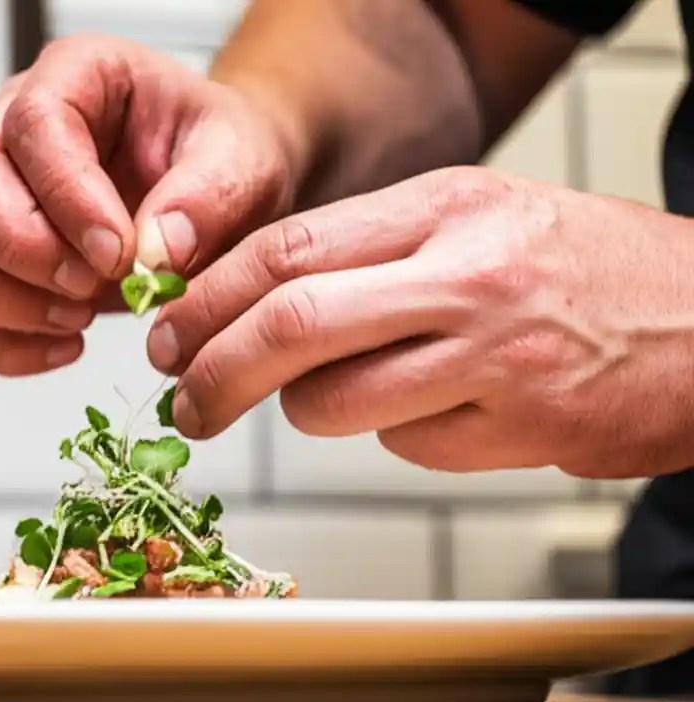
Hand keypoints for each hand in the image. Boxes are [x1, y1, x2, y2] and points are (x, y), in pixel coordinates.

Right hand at [0, 35, 298, 376]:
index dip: (65, 194)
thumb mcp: (243, 163)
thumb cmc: (219, 160)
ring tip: (76, 318)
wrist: (216, 195)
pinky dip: (0, 341)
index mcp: (77, 77)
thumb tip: (155, 251)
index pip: (35, 122)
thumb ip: (208, 197)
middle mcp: (12, 126)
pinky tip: (67, 345)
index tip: (117, 253)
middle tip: (88, 288)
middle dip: (19, 246)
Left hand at [148, 166, 693, 478]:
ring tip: (325, 397)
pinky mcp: (525, 427)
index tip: (168, 330)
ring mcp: (499, 355)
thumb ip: (368, 252)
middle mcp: (467, 274)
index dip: (208, 297)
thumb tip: (248, 298)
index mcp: (446, 207)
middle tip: (184, 397)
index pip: (288, 248)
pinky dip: (396, 437)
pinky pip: (409, 446)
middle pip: (294, 324)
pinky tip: (441, 411)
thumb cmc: (579, 268)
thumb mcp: (475, 220)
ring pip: (339, 402)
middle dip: (215, 369)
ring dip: (305, 410)